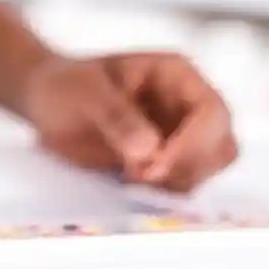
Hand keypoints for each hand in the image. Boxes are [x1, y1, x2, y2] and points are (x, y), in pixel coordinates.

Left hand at [20, 53, 237, 191]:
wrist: (47, 103)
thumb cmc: (66, 86)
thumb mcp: (85, 93)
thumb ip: (116, 117)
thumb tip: (150, 151)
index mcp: (177, 76)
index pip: (211, 112)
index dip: (193, 143)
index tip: (155, 164)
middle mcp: (188, 106)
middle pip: (221, 145)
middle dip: (188, 166)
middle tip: (139, 176)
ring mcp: (181, 136)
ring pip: (208, 169)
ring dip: (176, 182)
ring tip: (129, 177)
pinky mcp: (167, 163)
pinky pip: (184, 183)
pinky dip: (165, 192)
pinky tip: (130, 184)